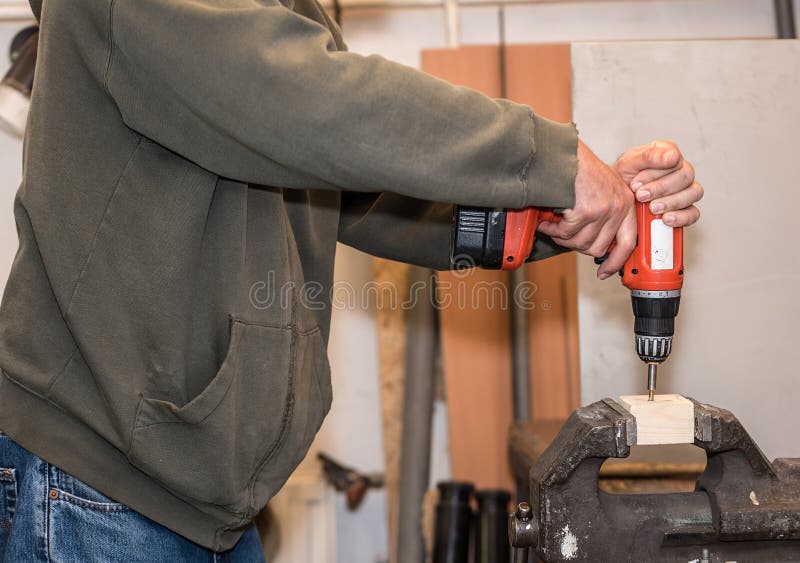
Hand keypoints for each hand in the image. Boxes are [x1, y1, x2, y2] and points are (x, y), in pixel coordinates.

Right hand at [538, 139, 636, 279]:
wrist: (563, 153)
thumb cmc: (579, 169)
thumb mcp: (604, 189)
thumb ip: (607, 215)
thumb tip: (599, 247)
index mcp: (627, 203)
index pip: (629, 242)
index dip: (616, 261)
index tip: (605, 272)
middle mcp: (619, 207)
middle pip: (598, 248)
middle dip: (576, 246)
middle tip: (563, 236)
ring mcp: (603, 210)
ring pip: (580, 243)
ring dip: (562, 238)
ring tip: (553, 225)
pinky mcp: (586, 211)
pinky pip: (566, 234)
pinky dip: (552, 230)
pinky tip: (547, 221)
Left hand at [615, 140, 701, 227]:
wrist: (616, 199)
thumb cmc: (623, 178)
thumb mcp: (627, 164)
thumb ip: (649, 156)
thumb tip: (673, 156)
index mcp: (667, 153)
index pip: (675, 159)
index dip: (655, 173)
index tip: (636, 184)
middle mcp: (680, 169)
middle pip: (686, 176)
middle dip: (660, 188)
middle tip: (640, 196)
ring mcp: (686, 189)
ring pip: (694, 193)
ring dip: (671, 202)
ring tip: (652, 208)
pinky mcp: (686, 208)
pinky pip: (693, 213)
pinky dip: (681, 217)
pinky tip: (666, 219)